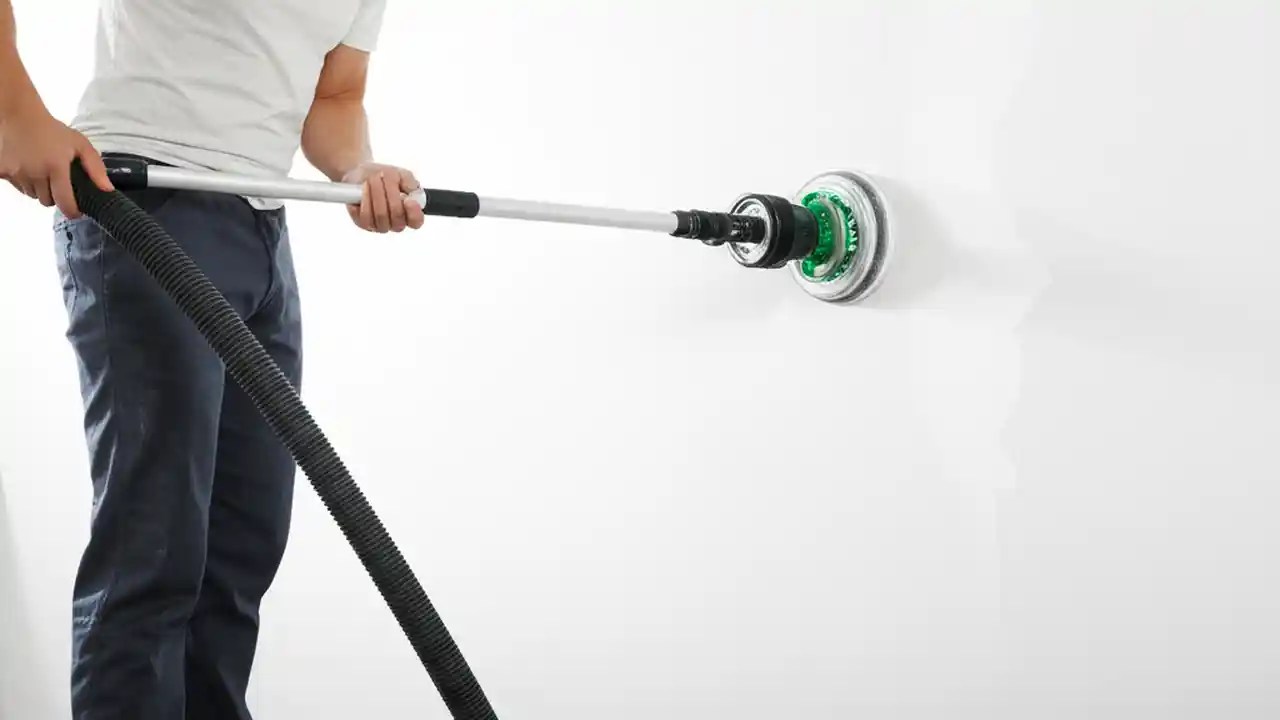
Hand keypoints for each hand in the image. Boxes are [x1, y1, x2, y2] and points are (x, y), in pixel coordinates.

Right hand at [0, 99, 112, 218]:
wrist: (20, 115)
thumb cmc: (53, 130)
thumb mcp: (80, 144)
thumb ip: (95, 168)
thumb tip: (107, 190)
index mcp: (56, 167)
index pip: (64, 202)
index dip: (72, 211)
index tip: (77, 212)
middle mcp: (35, 173)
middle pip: (47, 201)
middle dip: (55, 196)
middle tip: (57, 181)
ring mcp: (17, 173)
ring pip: (31, 195)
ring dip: (39, 189)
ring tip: (42, 171)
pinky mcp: (2, 170)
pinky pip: (16, 187)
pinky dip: (22, 182)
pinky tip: (26, 168)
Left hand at [341, 162, 424, 232]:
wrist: (361, 174)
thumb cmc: (383, 176)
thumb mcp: (401, 174)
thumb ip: (410, 182)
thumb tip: (411, 191)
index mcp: (410, 213)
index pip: (416, 221)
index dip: (413, 212)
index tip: (408, 199)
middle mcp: (396, 223)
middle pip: (397, 216)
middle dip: (389, 192)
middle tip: (382, 177)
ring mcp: (380, 225)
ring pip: (381, 215)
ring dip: (375, 193)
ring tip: (371, 180)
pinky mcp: (364, 224)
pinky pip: (365, 216)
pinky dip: (365, 200)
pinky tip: (363, 191)